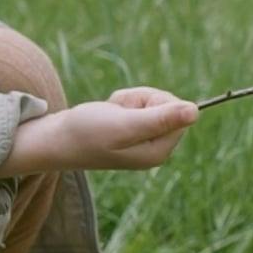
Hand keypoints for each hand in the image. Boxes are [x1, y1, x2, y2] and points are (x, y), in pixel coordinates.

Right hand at [3, 87, 197, 176]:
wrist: (56, 138)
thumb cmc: (87, 132)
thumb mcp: (126, 124)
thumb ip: (160, 119)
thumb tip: (196, 111)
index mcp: (158, 152)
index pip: (180, 113)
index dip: (157, 103)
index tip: (132, 111)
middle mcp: (155, 149)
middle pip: (168, 106)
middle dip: (142, 99)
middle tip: (118, 111)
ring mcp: (144, 140)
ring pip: (153, 101)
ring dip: (130, 100)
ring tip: (111, 113)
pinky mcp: (133, 131)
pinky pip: (139, 104)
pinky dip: (123, 102)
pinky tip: (108, 113)